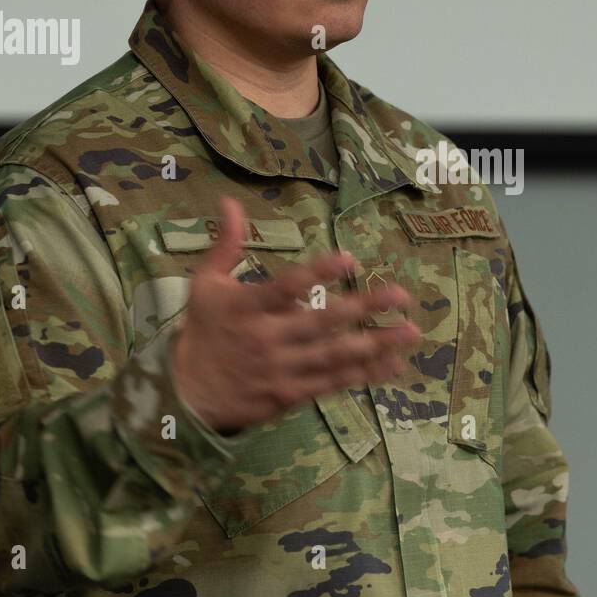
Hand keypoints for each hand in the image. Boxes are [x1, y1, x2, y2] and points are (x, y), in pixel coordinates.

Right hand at [170, 195, 420, 433]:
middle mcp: (269, 338)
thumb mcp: (205, 284)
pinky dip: (364, 374)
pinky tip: (393, 364)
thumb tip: (230, 202)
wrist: (186, 394)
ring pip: (335, 355)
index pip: (287, 287)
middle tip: (401, 295)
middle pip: (322, 322)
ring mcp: (283, 368)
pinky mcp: (291, 393)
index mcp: (248, 307)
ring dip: (376, 344)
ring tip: (411, 332)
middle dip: (364, 308)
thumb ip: (226, 245)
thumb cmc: (203, 331)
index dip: (318, 273)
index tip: (350, 259)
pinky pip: (333, 383)